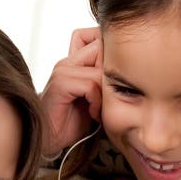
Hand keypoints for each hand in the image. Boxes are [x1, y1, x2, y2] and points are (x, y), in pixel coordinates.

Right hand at [40, 27, 103, 154]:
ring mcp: (62, 71)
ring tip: (98, 109)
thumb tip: (129, 72)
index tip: (111, 86)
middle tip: (107, 97)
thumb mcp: (95, 98)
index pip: (99, 38)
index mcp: (75, 61)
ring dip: (104, 94)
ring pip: (99, 70)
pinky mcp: (60, 83)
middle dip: (110, 73)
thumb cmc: (73, 123)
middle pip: (101, 47)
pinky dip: (96, 102)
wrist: (51, 141)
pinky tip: (91, 113)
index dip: (111, 60)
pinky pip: (90, 84)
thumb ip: (104, 81)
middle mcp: (67, 62)